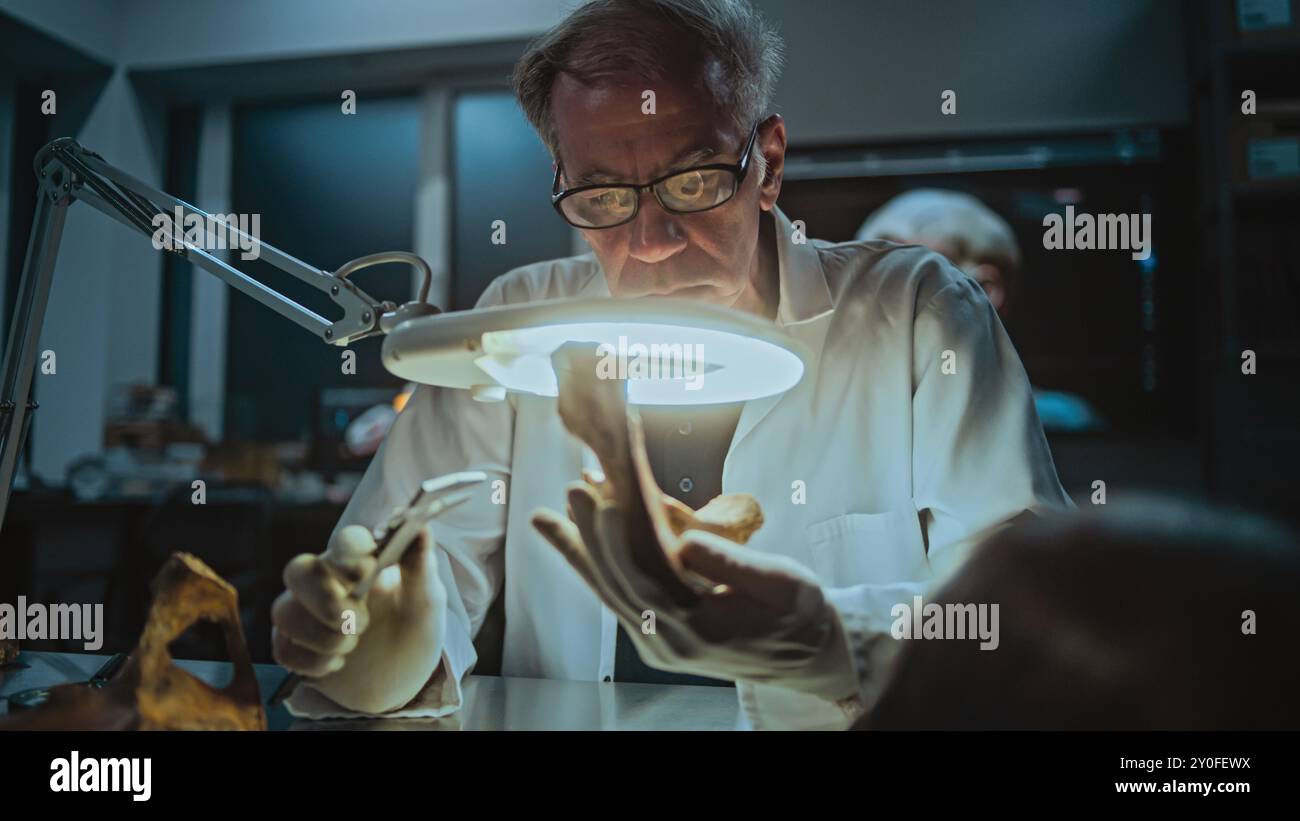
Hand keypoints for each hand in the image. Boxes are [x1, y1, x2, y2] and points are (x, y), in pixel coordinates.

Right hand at [271, 524, 447, 712]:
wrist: (400, 682)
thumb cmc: (412, 632)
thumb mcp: (426, 603)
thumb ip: (420, 567)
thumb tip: (422, 528)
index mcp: (359, 563)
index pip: (344, 542)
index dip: (349, 550)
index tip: (368, 569)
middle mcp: (327, 582)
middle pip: (298, 570)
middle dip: (324, 599)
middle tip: (360, 622)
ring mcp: (304, 613)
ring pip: (284, 612)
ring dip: (322, 636)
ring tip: (352, 645)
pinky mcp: (293, 645)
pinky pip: (282, 648)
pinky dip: (312, 661)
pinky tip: (337, 663)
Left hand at [533, 483, 858, 699]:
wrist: (808, 659)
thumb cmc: (801, 618)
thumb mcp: (785, 585)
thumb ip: (735, 564)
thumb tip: (685, 542)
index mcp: (700, 632)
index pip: (646, 584)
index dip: (621, 544)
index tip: (607, 503)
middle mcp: (668, 643)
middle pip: (618, 584)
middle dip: (591, 535)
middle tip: (576, 490)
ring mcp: (657, 643)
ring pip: (609, 590)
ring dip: (579, 549)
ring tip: (548, 516)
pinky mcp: (655, 634)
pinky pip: (616, 595)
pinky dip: (590, 564)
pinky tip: (568, 540)